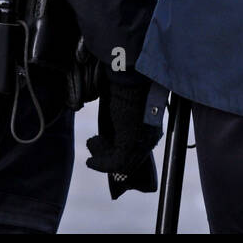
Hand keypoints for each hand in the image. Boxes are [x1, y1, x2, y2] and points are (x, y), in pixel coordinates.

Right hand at [86, 77, 160, 197]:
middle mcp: (150, 139)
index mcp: (152, 129)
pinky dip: (100, 164)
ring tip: (92, 144)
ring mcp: (142, 143)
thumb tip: (108, 132)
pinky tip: (90, 160)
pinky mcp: (131, 145)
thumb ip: (120, 122)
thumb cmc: (126, 87)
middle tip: (94, 144)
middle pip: (129, 160)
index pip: (136, 150)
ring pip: (121, 163)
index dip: (117, 152)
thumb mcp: (124, 107)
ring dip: (102, 157)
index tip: (103, 146)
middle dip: (108, 156)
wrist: (130, 79)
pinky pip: (115, 163)